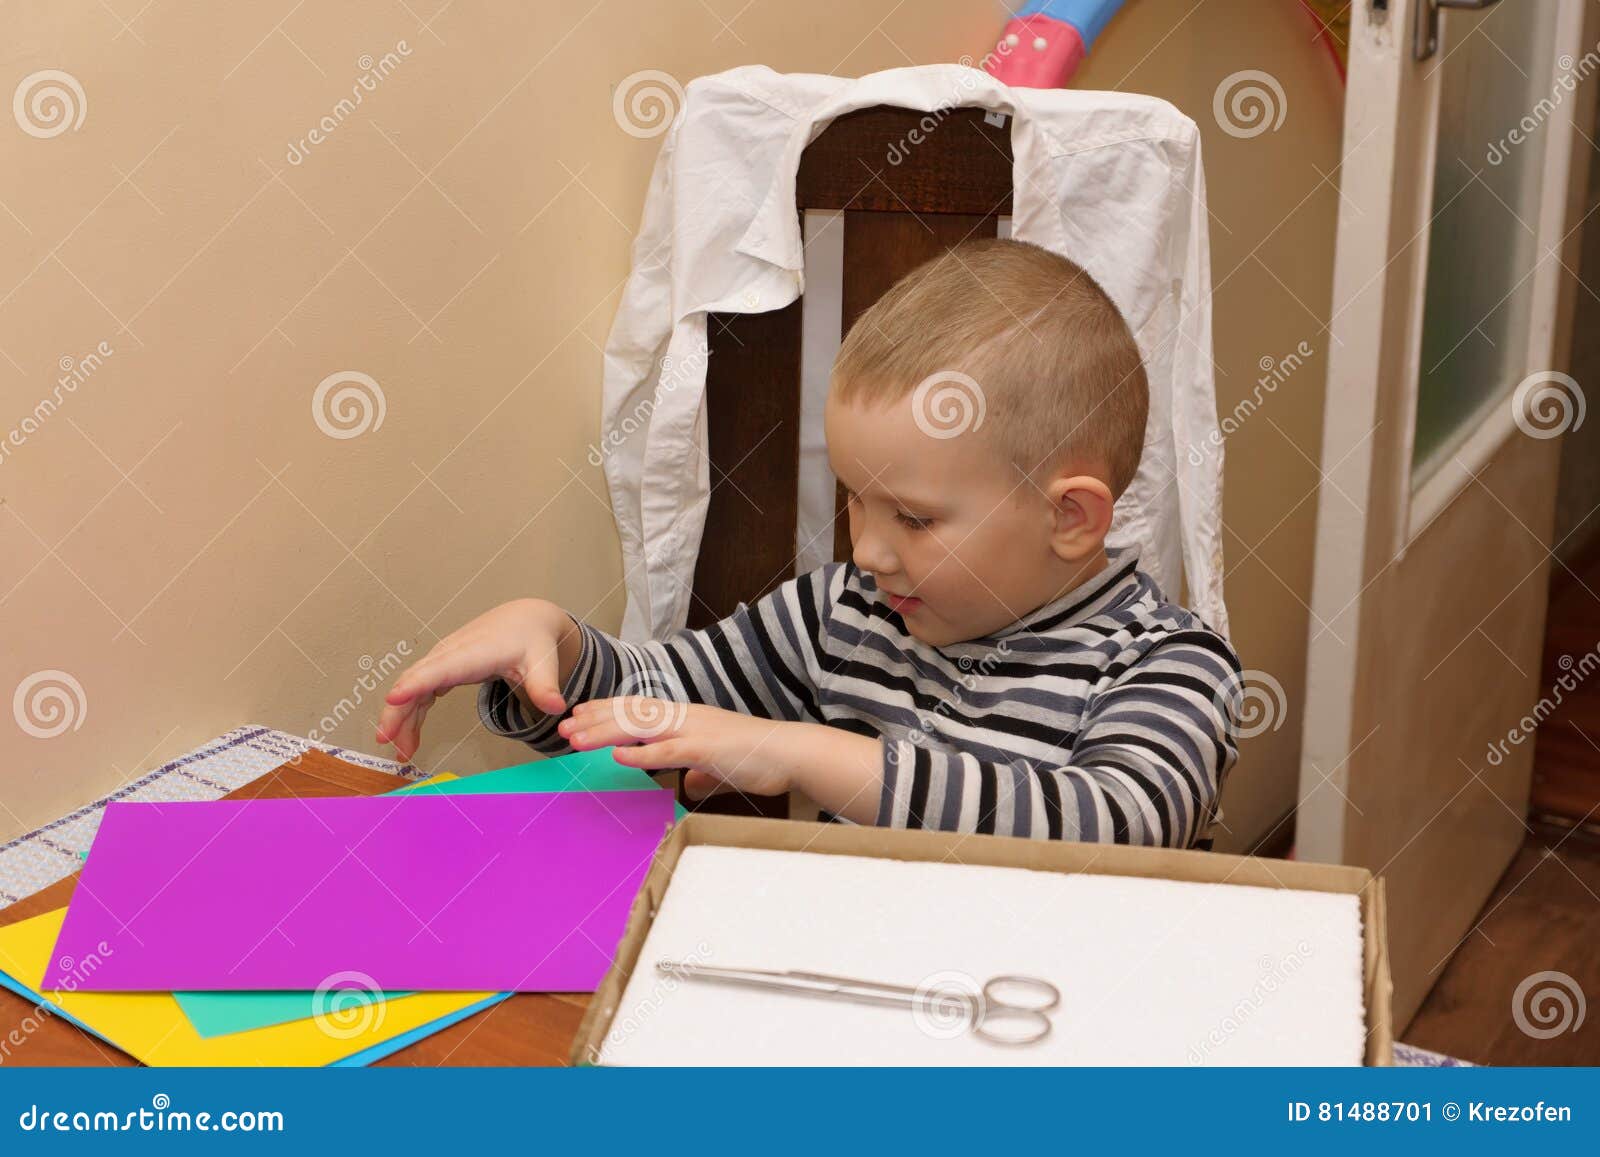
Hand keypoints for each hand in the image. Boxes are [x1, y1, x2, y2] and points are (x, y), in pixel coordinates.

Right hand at [375, 599, 573, 760]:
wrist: (526, 619)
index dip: (416, 683)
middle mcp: (452, 652)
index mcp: (475, 652)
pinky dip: (411, 712)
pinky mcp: (442, 666)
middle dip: (397, 710)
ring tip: (401, 752)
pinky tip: (410, 737)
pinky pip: (419, 689)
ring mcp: (443, 659)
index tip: (393, 699)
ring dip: (402, 718)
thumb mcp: (544, 662)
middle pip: (416, 680)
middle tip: (387, 743)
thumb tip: (556, 708)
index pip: (440, 668)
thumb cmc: (533, 639)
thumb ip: (545, 686)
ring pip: (413, 687)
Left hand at [558, 698, 797, 800]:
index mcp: (687, 718)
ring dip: (604, 733)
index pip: (638, 708)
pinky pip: (667, 751)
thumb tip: (688, 785)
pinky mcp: (706, 749)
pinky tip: (617, 756)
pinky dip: (641, 753)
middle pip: (630, 713)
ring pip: (640, 727)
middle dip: (593, 719)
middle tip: (561, 727)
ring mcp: (695, 730)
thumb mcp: (720, 765)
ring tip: (575, 740)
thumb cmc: (760, 758)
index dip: (605, 710)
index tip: (577, 715)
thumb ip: (700, 772)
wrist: (791, 751)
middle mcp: (685, 717)